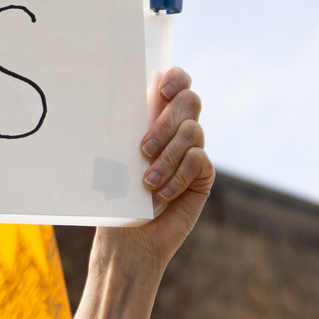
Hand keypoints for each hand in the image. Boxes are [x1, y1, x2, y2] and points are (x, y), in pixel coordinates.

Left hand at [100, 68, 210, 275]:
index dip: (176, 78)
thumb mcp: (116, 157)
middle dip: (165, 123)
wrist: (126, 239)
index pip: (178, 82)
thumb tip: (120, 93)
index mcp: (155, 117)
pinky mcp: (202, 176)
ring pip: (193, 131)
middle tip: (143, 149)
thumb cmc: (115, 197)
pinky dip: (179, 176)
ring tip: (147, 182)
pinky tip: (162, 195)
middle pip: (190, 102)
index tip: (160, 91)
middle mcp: (178, 131)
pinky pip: (199, 160)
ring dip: (168, 156)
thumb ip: (126, 127)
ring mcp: (192, 152)